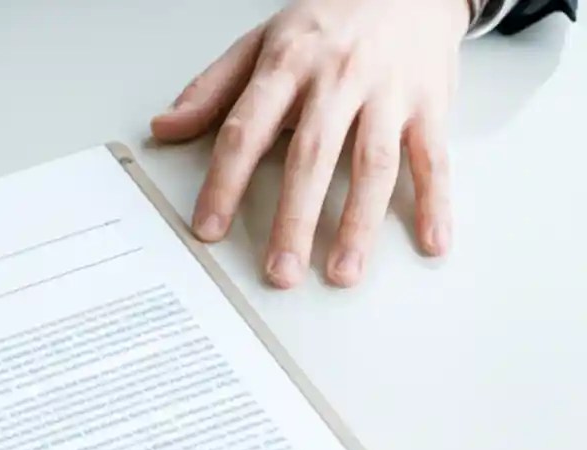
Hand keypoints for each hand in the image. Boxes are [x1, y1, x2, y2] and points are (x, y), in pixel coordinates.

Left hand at [150, 0, 469, 287]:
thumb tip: (165, 127)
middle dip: (294, 219)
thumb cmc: (329, 19)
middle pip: (311, 156)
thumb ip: (212, 89)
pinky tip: (432, 241)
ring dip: (359, 224)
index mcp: (287, 64)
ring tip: (342, 273)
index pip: (246, 129)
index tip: (210, 227)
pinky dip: (437, 201)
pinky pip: (433, 157)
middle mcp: (338, 78)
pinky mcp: (431, 103)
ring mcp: (388, 92)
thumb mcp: (262, 40)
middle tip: (280, 271)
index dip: (224, 182)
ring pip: (372, 165)